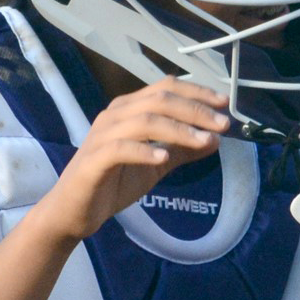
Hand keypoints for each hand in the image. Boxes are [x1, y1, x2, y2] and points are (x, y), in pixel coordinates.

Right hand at [35, 78, 229, 240]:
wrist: (75, 211)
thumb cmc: (113, 182)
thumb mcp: (157, 165)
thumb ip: (182, 150)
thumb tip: (215, 139)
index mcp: (129, 109)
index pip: (166, 88)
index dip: (196, 93)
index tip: (224, 104)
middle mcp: (115, 115)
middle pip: (159, 100)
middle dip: (195, 110)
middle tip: (223, 125)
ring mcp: (102, 136)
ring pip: (144, 121)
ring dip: (179, 130)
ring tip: (204, 141)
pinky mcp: (94, 160)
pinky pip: (120, 148)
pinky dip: (144, 150)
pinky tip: (164, 157)